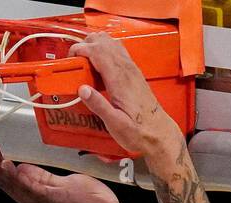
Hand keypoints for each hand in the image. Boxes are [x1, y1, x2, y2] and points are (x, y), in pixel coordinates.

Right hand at [0, 138, 125, 202]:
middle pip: (6, 182)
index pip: (11, 180)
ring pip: (12, 184)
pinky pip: (27, 187)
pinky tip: (7, 164)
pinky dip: (14, 176)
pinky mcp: (49, 201)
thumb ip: (42, 177)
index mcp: (36, 198)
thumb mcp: (63, 184)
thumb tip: (22, 168)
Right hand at [69, 32, 184, 162]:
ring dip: (95, 46)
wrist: (159, 133)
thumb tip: (82, 89)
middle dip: (85, 45)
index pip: (98, 51)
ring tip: (84, 61)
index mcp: (120, 80)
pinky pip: (118, 52)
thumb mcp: (115, 124)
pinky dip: (104, 52)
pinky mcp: (134, 73)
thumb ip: (98, 105)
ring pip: (112, 43)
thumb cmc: (138, 131)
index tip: (70, 57)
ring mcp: (132, 70)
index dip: (81, 49)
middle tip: (75, 60)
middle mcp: (127, 70)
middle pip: (104, 41)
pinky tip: (99, 66)